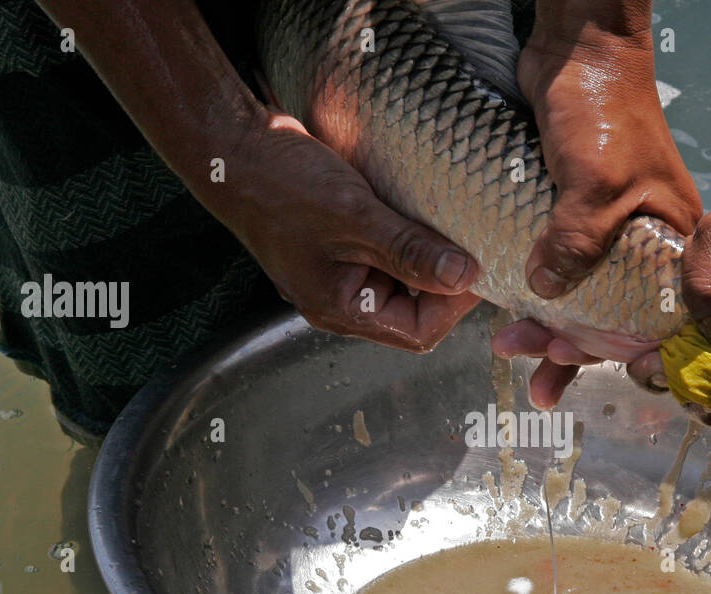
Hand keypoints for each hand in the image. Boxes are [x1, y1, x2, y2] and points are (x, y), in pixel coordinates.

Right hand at [216, 110, 481, 351]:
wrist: (233, 144)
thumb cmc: (281, 184)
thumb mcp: (353, 217)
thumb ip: (409, 250)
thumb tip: (464, 277)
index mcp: (340, 309)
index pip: (419, 332)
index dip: (454, 304)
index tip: (477, 263)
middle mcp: (342, 299)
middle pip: (416, 309)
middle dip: (446, 279)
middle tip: (471, 239)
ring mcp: (342, 271)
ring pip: (406, 278)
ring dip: (430, 254)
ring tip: (450, 223)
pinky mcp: (343, 243)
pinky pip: (390, 252)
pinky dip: (411, 235)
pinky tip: (424, 209)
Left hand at [496, 13, 700, 404]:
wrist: (576, 48)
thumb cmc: (604, 109)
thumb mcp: (596, 182)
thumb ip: (575, 242)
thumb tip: (545, 295)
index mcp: (671, 242)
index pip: (652, 317)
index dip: (616, 351)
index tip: (575, 367)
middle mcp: (641, 244)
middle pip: (609, 317)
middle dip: (572, 351)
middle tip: (536, 376)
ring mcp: (604, 231)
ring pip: (577, 299)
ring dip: (546, 331)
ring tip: (510, 353)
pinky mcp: (570, 216)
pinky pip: (554, 269)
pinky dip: (533, 296)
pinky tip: (508, 318)